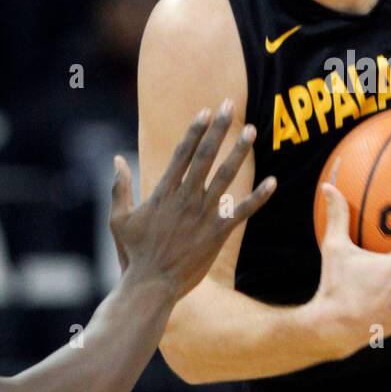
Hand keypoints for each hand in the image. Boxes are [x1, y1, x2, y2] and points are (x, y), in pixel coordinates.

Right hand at [109, 104, 275, 304]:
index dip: (194, 130)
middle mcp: (185, 199)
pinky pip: (241, 211)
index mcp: (163, 193)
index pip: (182, 153)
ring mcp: (203, 215)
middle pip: (205, 156)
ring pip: (225, 177)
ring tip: (251, 130)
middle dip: (218, 129)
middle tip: (229, 105)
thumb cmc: (134, 254)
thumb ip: (120, 188)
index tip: (205, 111)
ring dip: (239, 152)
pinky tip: (273, 181)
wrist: (151, 286)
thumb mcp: (119, 219)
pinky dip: (258, 197)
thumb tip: (117, 160)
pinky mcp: (217, 234)